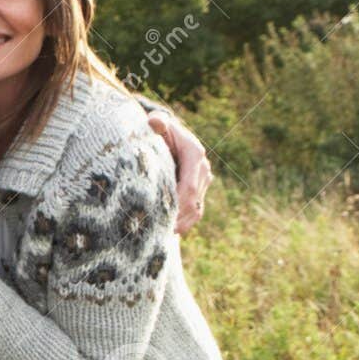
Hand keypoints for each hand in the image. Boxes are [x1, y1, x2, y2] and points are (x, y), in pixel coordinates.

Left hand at [146, 110, 211, 234]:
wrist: (166, 132)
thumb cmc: (157, 129)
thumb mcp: (156, 124)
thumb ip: (156, 124)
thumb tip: (156, 123)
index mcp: (194, 154)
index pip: (189, 185)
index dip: (178, 203)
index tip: (163, 217)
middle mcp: (202, 169)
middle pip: (193, 200)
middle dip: (177, 218)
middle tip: (160, 232)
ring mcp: (203, 181)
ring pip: (196, 209)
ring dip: (182, 224)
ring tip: (164, 236)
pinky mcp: (198, 190)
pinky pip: (195, 211)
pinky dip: (184, 224)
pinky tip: (170, 234)